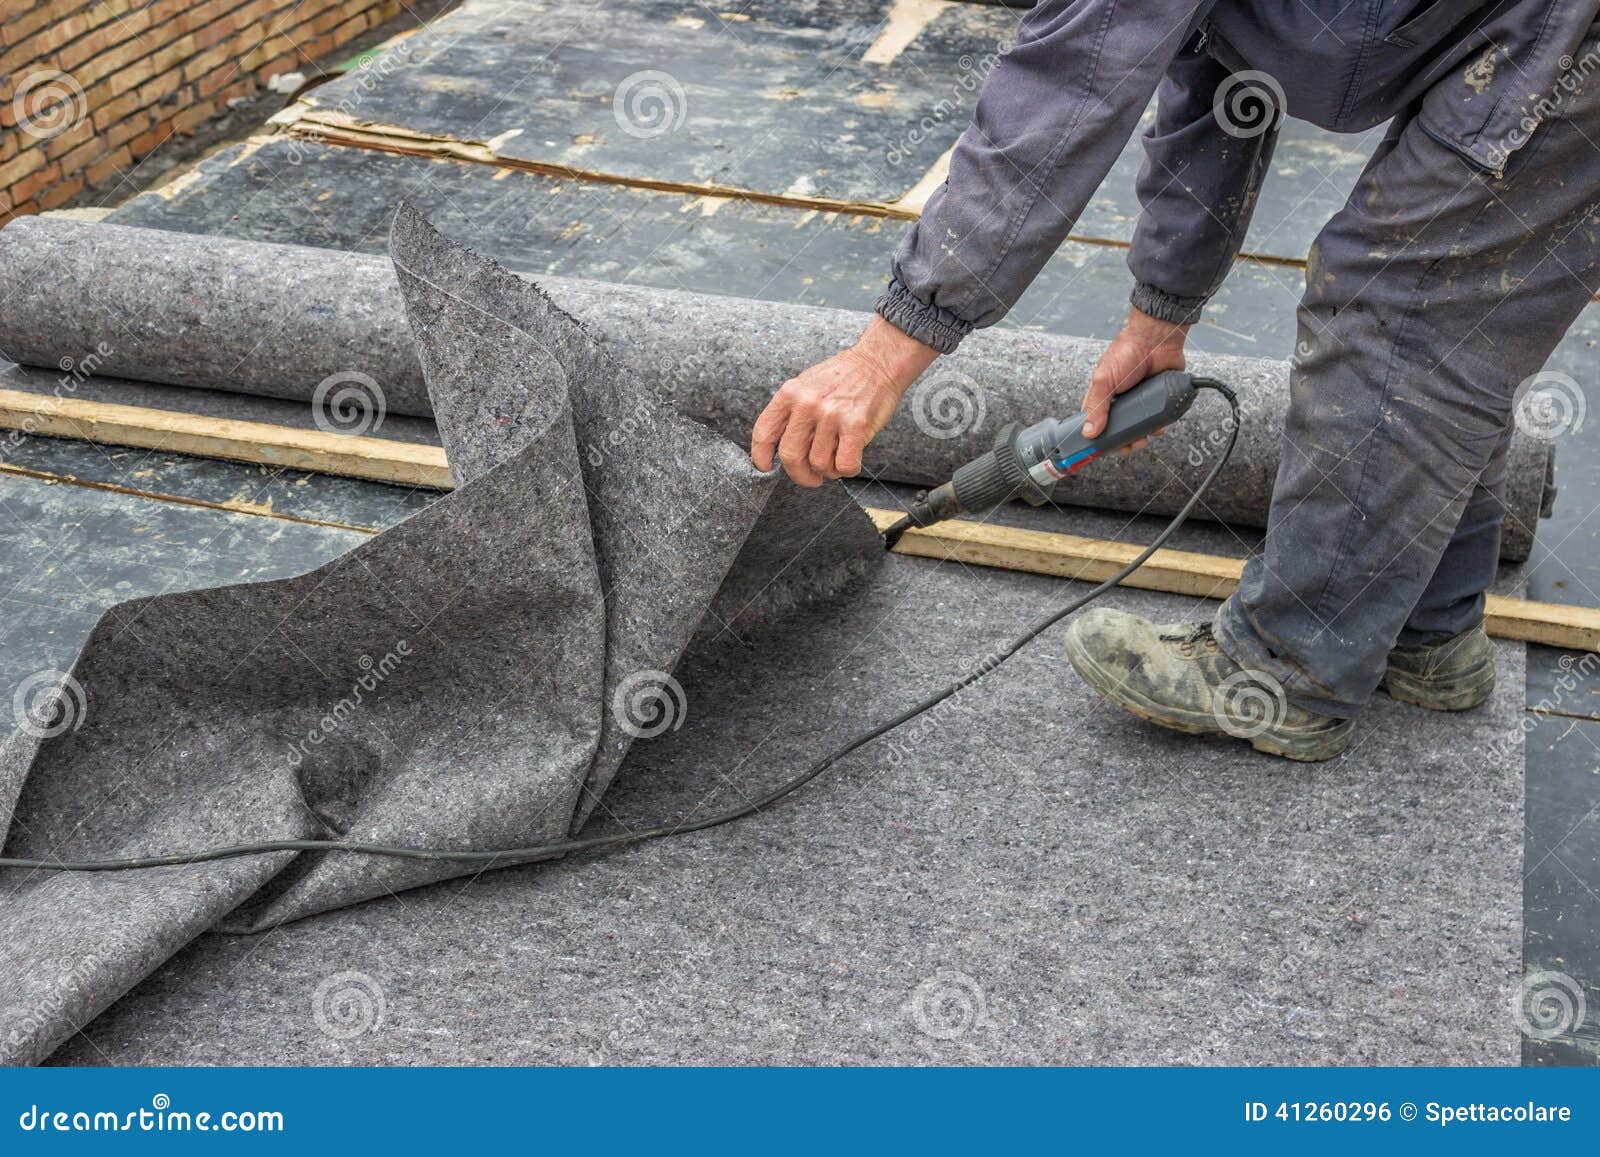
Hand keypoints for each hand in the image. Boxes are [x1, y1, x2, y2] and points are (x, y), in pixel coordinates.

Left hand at [751, 315, 937, 485]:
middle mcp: (807, 404)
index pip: (764, 433)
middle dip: (800, 475)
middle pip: (790, 456)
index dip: (761, 457)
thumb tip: (778, 448)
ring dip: (828, 471)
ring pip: (819, 464)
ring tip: (836, 460)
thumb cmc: (843, 377)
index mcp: (790, 393)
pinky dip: (847, 470)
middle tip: (810, 477)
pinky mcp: (855, 425)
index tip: (766, 467)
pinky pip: (844, 465)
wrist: (877, 361)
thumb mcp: (806, 385)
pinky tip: (850, 460)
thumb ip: (790, 413)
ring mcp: (831, 414)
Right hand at [1084, 306, 1188, 453]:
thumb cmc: (1126, 353)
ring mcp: (1142, 400)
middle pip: (1122, 429)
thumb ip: (1096, 407)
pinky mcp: (1159, 398)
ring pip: (1142, 426)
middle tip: (1131, 446)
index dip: (1100, 438)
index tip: (1103, 449)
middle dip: (1126, 441)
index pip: (1097, 423)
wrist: (1156, 339)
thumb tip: (1089, 432)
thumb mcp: (1104, 380)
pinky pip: (1160, 417)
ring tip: (1147, 435)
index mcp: (1104, 396)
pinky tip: (1161, 425)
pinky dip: (1161, 424)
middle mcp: (1122, 400)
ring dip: (1145, 434)